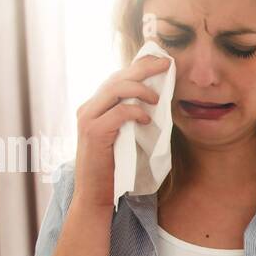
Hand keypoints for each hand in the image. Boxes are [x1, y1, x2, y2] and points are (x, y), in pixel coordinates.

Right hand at [69, 55, 170, 210]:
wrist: (96, 195)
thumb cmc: (115, 168)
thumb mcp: (125, 136)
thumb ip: (132, 118)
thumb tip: (158, 101)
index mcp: (95, 107)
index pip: (116, 78)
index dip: (138, 66)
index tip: (160, 60)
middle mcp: (88, 108)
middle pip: (117, 77)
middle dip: (143, 67)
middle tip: (167, 63)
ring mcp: (88, 119)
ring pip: (115, 89)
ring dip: (141, 89)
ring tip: (158, 98)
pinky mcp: (94, 133)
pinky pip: (118, 112)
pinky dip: (135, 112)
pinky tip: (148, 120)